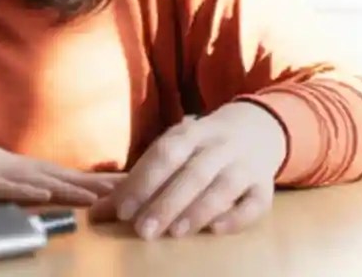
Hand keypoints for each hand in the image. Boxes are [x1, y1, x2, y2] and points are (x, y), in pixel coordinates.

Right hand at [0, 136, 124, 205]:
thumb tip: (20, 196)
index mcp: (3, 162)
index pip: (54, 172)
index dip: (90, 180)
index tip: (122, 186)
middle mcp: (1, 160)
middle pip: (56, 171)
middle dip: (95, 182)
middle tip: (132, 187)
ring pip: (36, 177)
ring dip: (70, 187)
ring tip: (102, 197)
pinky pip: (0, 185)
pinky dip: (25, 190)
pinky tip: (46, 194)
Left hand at [90, 101, 286, 238]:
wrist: (257, 128)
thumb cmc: (201, 147)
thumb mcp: (172, 151)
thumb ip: (136, 181)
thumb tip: (96, 213)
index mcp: (191, 132)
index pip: (165, 154)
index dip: (143, 181)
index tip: (122, 210)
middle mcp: (219, 146)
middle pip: (192, 173)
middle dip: (166, 202)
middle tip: (143, 231)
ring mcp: (245, 165)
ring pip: (224, 186)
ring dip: (199, 209)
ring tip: (175, 232)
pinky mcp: (265, 186)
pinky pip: (256, 202)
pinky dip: (238, 217)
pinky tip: (217, 230)